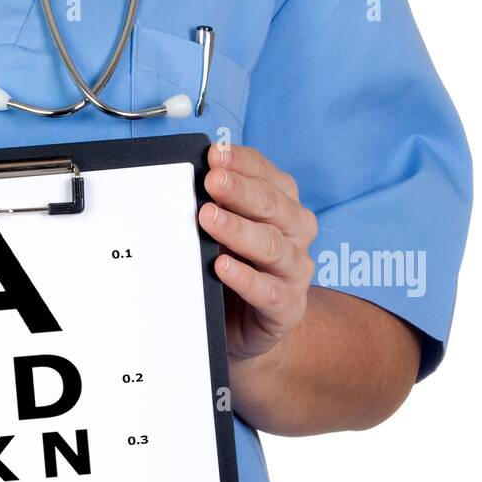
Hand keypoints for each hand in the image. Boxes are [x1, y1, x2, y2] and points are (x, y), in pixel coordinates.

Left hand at [198, 144, 317, 361]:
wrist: (244, 326)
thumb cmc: (232, 271)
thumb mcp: (222, 234)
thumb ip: (214, 208)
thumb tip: (186, 181)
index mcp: (283, 207)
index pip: (267, 177)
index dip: (242, 164)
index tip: (213, 154)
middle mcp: (295, 233)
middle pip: (272, 206)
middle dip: (240, 191)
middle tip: (211, 181)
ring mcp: (295, 271)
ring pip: (272, 246)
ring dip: (238, 230)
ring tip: (208, 219)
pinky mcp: (287, 306)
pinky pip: (269, 291)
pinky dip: (246, 278)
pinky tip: (223, 267)